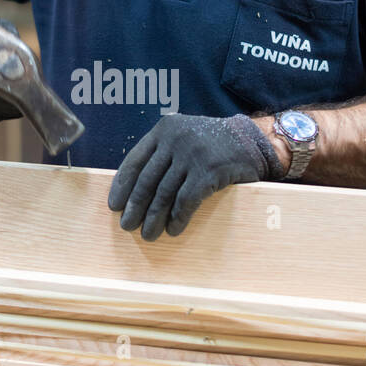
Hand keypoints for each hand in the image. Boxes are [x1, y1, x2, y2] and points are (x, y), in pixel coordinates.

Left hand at [108, 113, 283, 240]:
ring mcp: (193, 155)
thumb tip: (134, 190)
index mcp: (163, 130)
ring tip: (148, 234)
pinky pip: (187, 201)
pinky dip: (178, 218)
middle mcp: (175, 140)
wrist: (250, 140)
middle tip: (127, 226)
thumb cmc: (212, 143)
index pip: (134, 160)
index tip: (114, 206)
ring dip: (154, 218)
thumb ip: (161, 153)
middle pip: (147, 180)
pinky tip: (173, 230)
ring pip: (165, 193)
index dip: (122, 186)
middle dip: (135, 207)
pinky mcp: (209, 172)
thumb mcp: (182, 136)